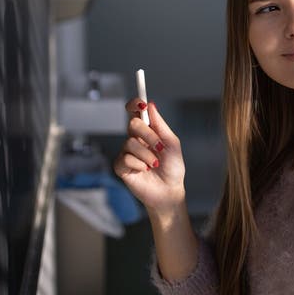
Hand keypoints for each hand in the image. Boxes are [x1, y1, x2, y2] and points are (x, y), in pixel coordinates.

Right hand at [113, 99, 185, 214]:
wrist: (170, 191)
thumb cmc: (172, 168)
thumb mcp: (171, 143)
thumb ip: (160, 124)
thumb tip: (151, 105)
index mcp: (147, 131)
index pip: (135, 112)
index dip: (134, 104)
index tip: (141, 104)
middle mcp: (135, 139)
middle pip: (132, 124)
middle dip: (148, 135)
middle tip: (159, 147)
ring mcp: (126, 152)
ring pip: (130, 142)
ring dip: (147, 155)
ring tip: (154, 164)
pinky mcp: (121, 167)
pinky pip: (125, 158)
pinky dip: (138, 164)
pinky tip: (144, 171)